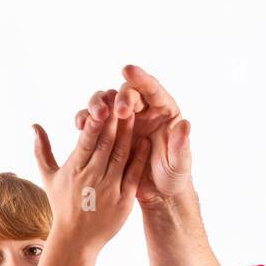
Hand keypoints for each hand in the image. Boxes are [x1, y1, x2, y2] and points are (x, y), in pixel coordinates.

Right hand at [31, 101, 149, 250]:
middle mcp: (91, 177)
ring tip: (135, 114)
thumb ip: (42, 150)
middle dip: (114, 120)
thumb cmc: (63, 206)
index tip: (103, 103)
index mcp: (74, 169)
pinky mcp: (123, 201)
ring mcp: (108, 189)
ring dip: (128, 133)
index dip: (95, 120)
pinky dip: (139, 158)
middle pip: (105, 143)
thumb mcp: (49, 178)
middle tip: (123, 99)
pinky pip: (132, 175)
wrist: (76, 240)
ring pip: (120, 155)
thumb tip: (33, 125)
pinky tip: (145, 142)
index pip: (86, 139)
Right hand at [74, 65, 191, 207]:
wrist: (157, 195)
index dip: (140, 78)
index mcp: (163, 112)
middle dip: (119, 98)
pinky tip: (80, 124)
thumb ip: (182, 146)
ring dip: (98, 105)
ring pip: (107, 102)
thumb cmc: (173, 177)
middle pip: (127, 93)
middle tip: (118, 111)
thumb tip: (185, 125)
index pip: (151, 89)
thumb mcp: (180, 165)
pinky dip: (86, 120)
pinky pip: (94, 122)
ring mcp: (124, 122)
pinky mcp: (109, 135)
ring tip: (97, 116)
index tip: (128, 70)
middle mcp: (142, 111)